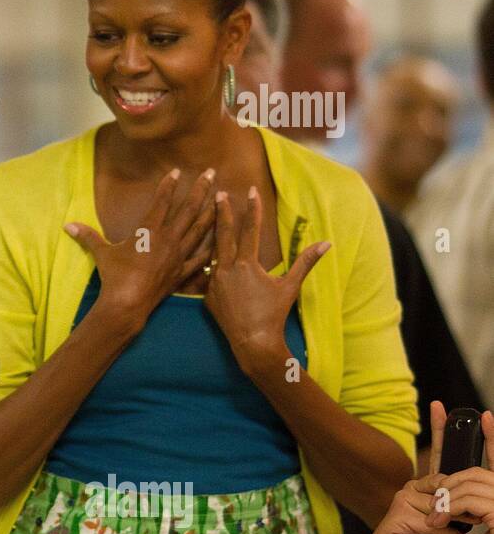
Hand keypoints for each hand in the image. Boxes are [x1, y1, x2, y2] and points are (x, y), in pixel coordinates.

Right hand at [65, 166, 216, 329]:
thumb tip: (67, 225)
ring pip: (201, 228)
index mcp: (149, 231)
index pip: (162, 202)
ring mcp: (179, 256)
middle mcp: (168, 239)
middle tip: (212, 173)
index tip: (178, 171)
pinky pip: (202, 256)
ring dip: (212, 211)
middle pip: (189, 209)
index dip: (169, 185)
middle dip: (201, 189)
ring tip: (223, 197)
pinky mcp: (183, 272)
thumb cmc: (114, 276)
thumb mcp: (101, 253)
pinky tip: (221, 236)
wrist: (128, 304)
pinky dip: (212, 245)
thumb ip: (88, 236)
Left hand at [204, 185, 328, 371]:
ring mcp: (214, 284)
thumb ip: (305, 262)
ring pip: (212, 254)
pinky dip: (211, 266)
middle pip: (223, 234)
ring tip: (210, 219)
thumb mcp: (290, 286)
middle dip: (221, 212)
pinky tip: (207, 257)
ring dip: (213, 236)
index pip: (249, 230)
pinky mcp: (207, 297)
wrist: (253, 343)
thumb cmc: (274, 315)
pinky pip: (208, 276)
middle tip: (218, 193)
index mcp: (246, 265)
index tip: (250, 190)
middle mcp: (226, 270)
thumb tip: (327, 243)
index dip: (251, 209)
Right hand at [358, 401, 483, 533]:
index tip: (442, 407)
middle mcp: (412, 489)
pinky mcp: (400, 513)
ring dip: (459, 526)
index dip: (441, 431)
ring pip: (445, 502)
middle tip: (472, 524)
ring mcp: (403, 498)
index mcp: (426, 490)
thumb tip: (478, 506)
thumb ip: (461, 513)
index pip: (439, 456)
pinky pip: (436, 519)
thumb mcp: (452, 531)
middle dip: (466, 502)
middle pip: (448, 480)